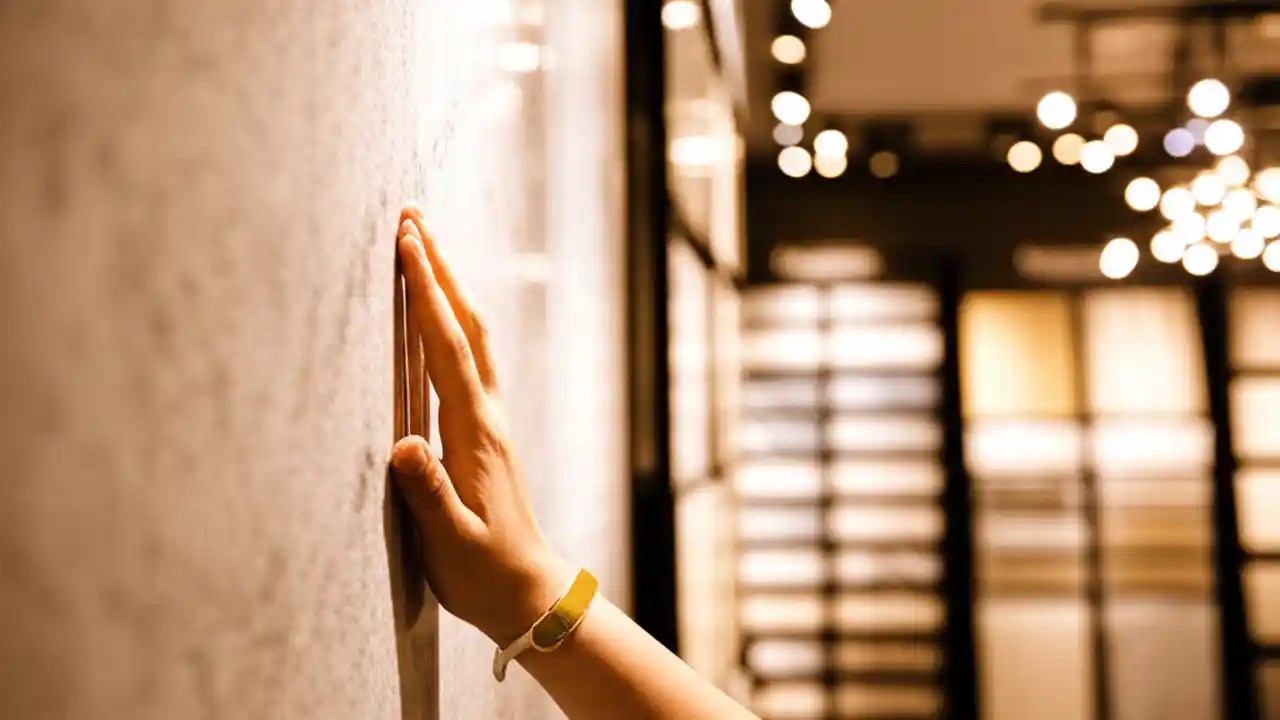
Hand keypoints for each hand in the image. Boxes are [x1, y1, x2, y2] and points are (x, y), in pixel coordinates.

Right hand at [390, 206, 572, 645]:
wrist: (529, 591)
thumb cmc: (484, 573)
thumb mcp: (451, 542)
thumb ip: (428, 495)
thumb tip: (405, 445)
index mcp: (475, 434)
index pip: (448, 349)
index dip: (428, 294)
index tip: (410, 242)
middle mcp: (488, 416)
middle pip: (467, 326)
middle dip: (440, 269)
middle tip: (415, 217)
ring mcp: (491, 421)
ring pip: (473, 338)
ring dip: (450, 289)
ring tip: (425, 245)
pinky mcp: (486, 432)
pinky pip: (470, 361)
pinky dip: (453, 323)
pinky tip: (440, 315)